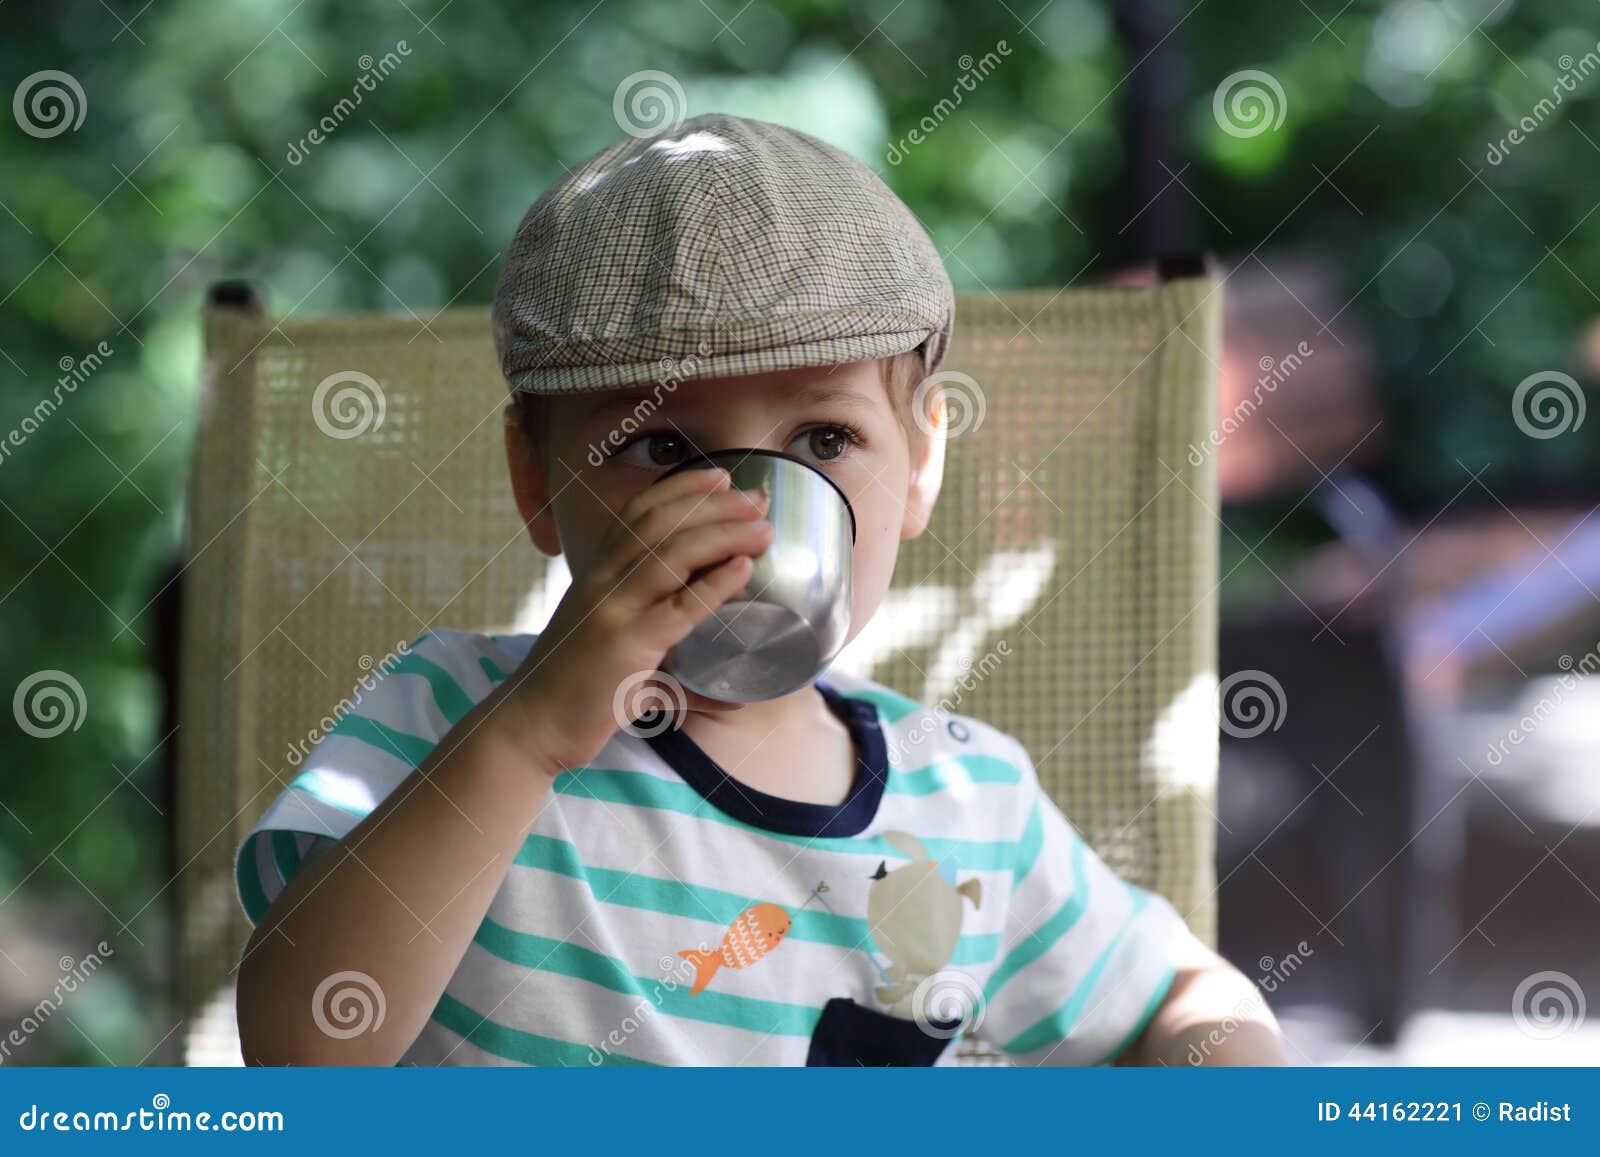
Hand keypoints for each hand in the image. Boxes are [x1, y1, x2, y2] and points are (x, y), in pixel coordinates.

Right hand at [501, 465, 774, 774]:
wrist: (529, 725)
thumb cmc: (572, 691)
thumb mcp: (611, 649)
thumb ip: (659, 655)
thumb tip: (717, 688)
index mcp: (596, 573)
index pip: (638, 512)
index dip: (681, 487)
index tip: (720, 476)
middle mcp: (601, 580)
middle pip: (661, 522)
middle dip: (713, 503)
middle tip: (757, 498)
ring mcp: (613, 609)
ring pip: (673, 553)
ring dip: (724, 533)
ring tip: (763, 527)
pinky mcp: (626, 645)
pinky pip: (680, 605)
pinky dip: (715, 582)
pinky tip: (743, 568)